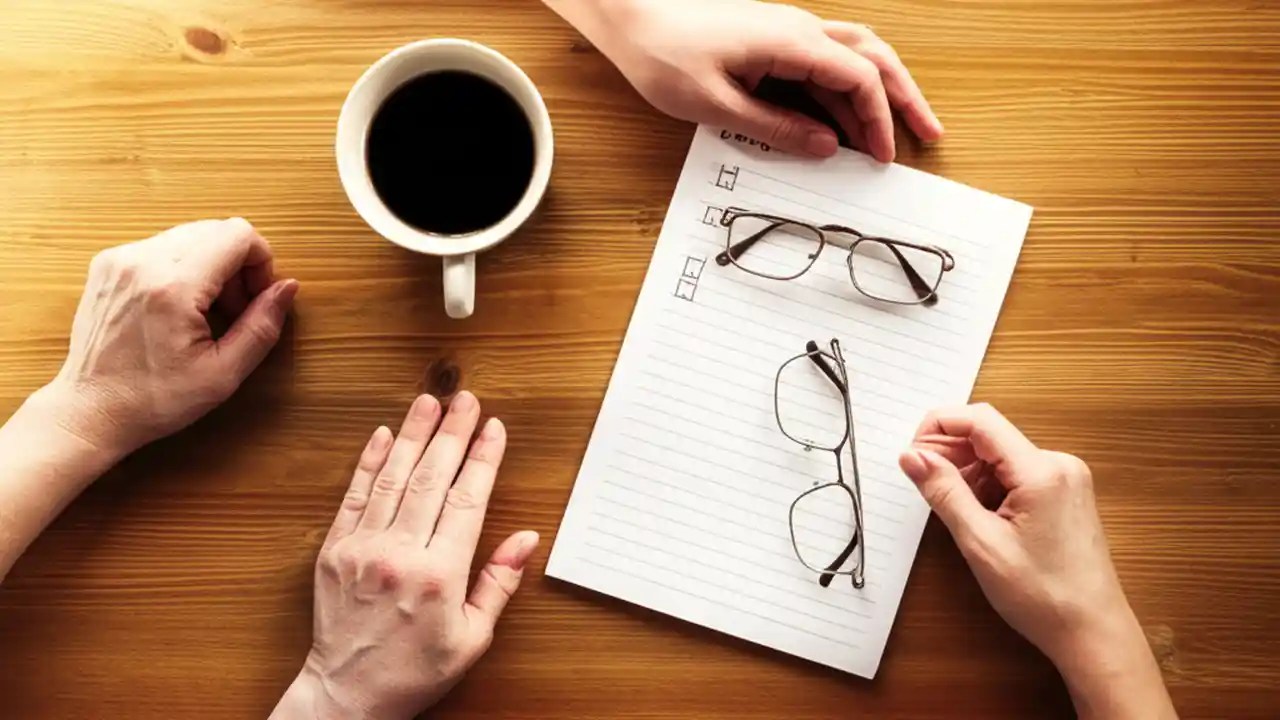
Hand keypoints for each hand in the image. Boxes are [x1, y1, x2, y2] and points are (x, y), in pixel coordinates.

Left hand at [50, 218, 296, 456]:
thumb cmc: (152, 400)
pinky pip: (163, 246)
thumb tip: (286, 288)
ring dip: (212, 265)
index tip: (258, 297)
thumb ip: (262, 327)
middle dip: (238, 264)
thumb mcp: (223, 374)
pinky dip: (184, 267)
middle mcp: (141, 262)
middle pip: (216, 231)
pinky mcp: (108, 265)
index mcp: (172, 287)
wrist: (90, 410)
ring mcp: (120, 260)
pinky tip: (181, 307)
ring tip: (207, 311)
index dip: (262, 261)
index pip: (237, 235)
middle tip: (235, 309)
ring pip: (191, 236)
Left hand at [273, 393, 539, 719]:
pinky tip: (384, 435)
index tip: (494, 428)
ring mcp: (363, 548)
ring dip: (413, 434)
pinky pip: (355, 496)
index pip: (467, 500)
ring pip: (393, 478)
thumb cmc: (415, 672)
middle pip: (431, 478)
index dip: (483, 459)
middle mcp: (399, 554)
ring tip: (429, 401)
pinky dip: (369, 462)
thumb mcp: (472, 638)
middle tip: (465, 398)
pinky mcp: (335, 550)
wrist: (347, 695)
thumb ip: (499, 583)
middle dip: (452, 433)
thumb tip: (526, 538)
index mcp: (439, 576)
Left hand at [550, 0, 941, 159]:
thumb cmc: (663, 54)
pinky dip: (846, 90)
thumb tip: (826, 147)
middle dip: (904, 97)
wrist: (631, 18)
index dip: (878, 118)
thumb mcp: (717, 105)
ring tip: (900, 130)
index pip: (858, 77)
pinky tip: (847, 121)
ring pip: (854, 56)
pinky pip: (824, 63)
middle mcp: (798, 29)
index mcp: (790, 41)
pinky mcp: (774, 42)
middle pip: (872, 57)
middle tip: (929, 134)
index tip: (883, 156)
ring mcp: (788, 33)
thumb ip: (776, 128)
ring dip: (882, 91)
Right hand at [899, 403, 1176, 718]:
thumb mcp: (980, 543)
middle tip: (920, 480)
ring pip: (1000, 456)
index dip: (938, 426)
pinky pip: (1016, 474)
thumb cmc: (1043, 596)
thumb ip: (943, 492)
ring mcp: (1065, 479)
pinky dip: (989, 486)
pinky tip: (976, 514)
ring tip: (949, 507)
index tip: (911, 452)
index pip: (980, 421)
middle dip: (949, 451)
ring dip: (968, 472)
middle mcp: (1058, 465)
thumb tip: (912, 457)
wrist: (1092, 632)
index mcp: (1041, 471)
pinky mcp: (1064, 494)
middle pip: (990, 436)